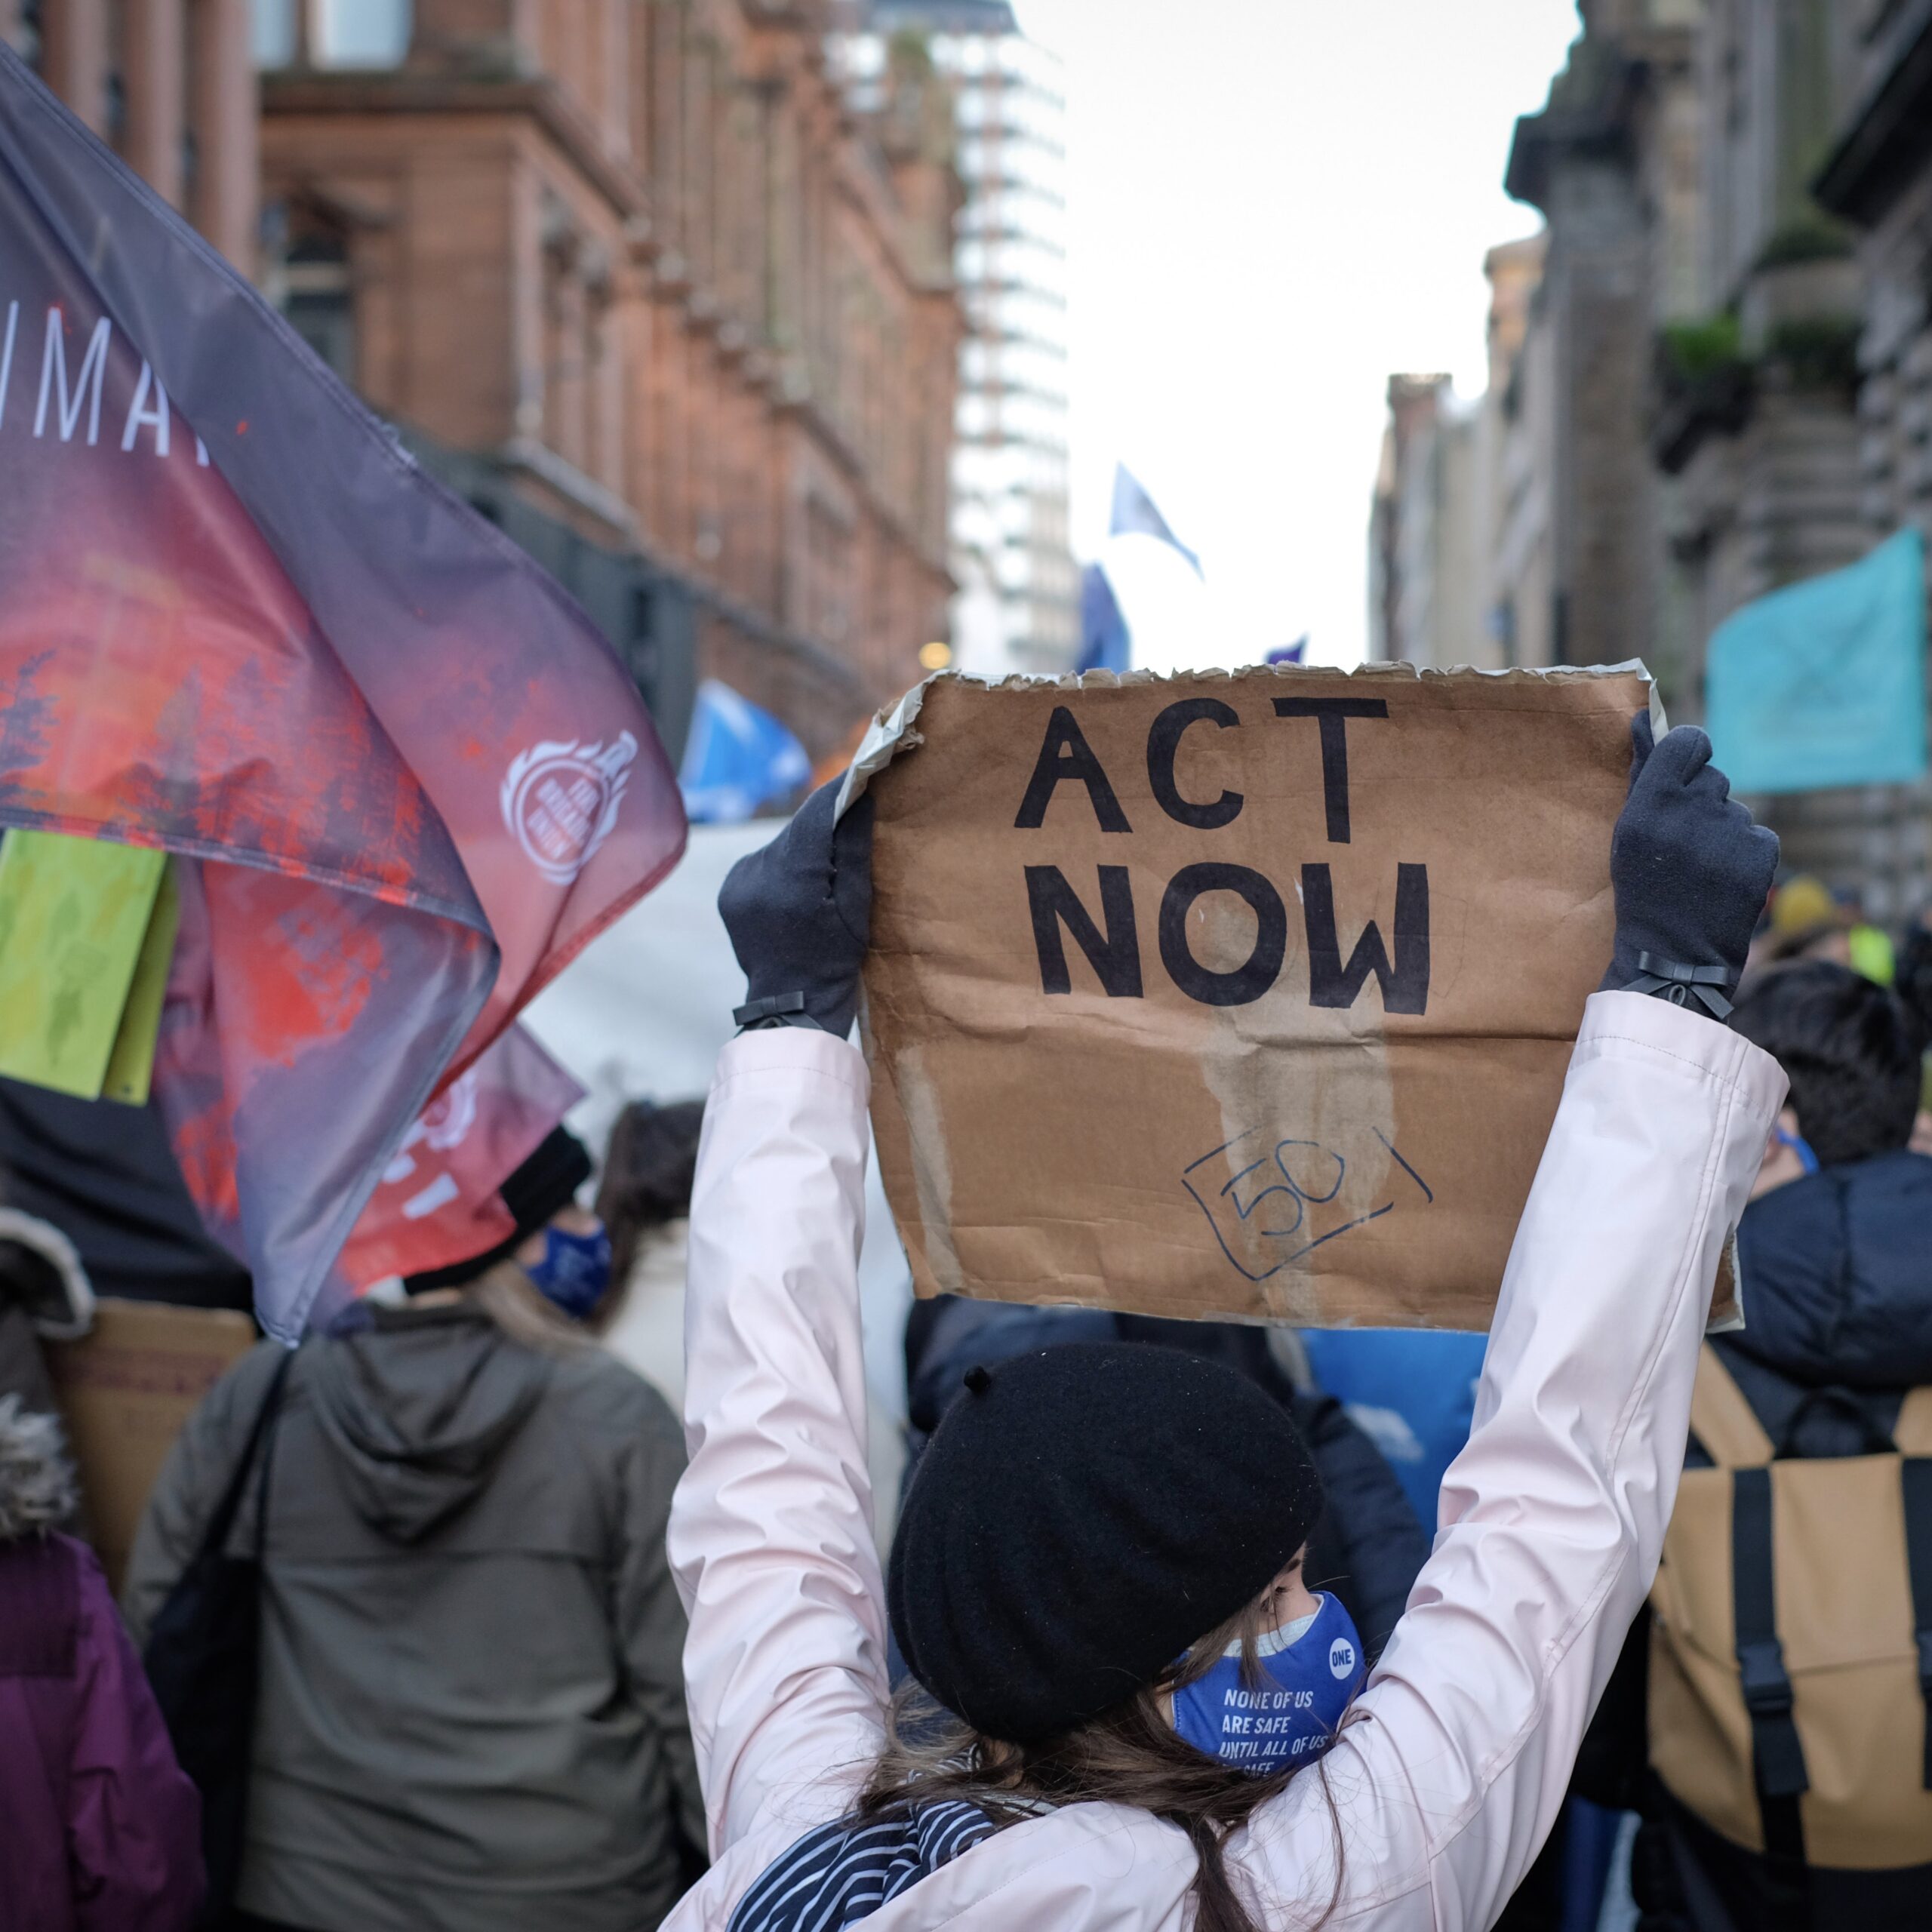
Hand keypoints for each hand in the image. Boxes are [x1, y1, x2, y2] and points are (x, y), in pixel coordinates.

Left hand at [718, 781, 874, 1036]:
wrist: (789, 1005)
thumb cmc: (835, 961)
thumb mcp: (857, 908)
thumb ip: (855, 849)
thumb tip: (860, 793)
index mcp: (793, 879)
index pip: (817, 812)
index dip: (842, 788)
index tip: (864, 768)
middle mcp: (757, 872)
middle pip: (800, 828)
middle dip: (826, 825)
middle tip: (853, 825)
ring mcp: (738, 881)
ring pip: (782, 844)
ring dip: (804, 849)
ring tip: (823, 877)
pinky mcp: (729, 888)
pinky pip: (764, 862)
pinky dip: (784, 867)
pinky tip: (796, 892)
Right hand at [1599, 714, 1778, 1014]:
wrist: (1674, 958)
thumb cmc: (1642, 892)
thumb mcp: (1628, 834)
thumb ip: (1641, 776)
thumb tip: (1643, 721)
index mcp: (1651, 805)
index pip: (1690, 742)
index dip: (1687, 755)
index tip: (1681, 774)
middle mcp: (1692, 813)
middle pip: (1712, 779)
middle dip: (1700, 803)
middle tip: (1682, 844)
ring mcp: (1730, 833)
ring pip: (1733, 811)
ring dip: (1720, 832)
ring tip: (1701, 870)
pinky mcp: (1762, 853)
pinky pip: (1755, 834)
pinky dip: (1743, 853)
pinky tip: (1722, 879)